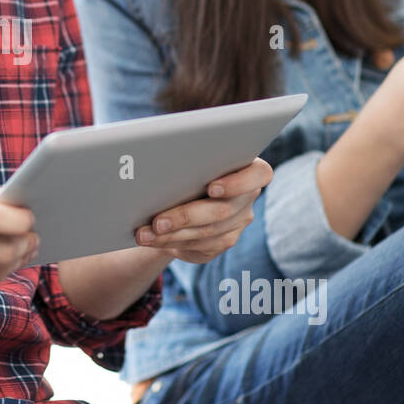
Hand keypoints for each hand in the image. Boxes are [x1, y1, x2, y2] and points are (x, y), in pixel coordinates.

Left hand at [133, 157, 272, 263]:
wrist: (178, 191)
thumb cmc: (183, 163)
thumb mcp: (186, 156)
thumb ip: (187, 158)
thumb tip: (158, 162)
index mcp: (248, 167)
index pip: (259, 174)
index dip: (237, 183)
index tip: (211, 187)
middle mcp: (247, 196)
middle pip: (223, 211)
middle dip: (185, 217)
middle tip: (157, 222)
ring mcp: (238, 222)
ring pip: (207, 234)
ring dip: (171, 235)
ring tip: (144, 233)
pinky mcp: (223, 241)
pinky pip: (198, 247)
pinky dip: (170, 242)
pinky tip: (151, 239)